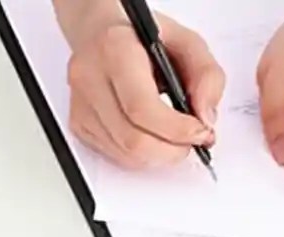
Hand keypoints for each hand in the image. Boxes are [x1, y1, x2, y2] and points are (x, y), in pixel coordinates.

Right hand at [55, 1, 223, 169]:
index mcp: (116, 51)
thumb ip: (206, 75)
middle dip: (170, 150)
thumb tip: (205, 117)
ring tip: (176, 141)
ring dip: (157, 156)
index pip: (141, 107)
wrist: (100, 33)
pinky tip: (152, 139)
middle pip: (131, 138)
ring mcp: (81, 104)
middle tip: (191, 143)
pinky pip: (112, 154)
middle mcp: (91, 79)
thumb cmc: (140, 37)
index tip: (200, 131)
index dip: (175, 129)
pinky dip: (140, 155)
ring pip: (122, 152)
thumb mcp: (186, 41)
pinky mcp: (77, 123)